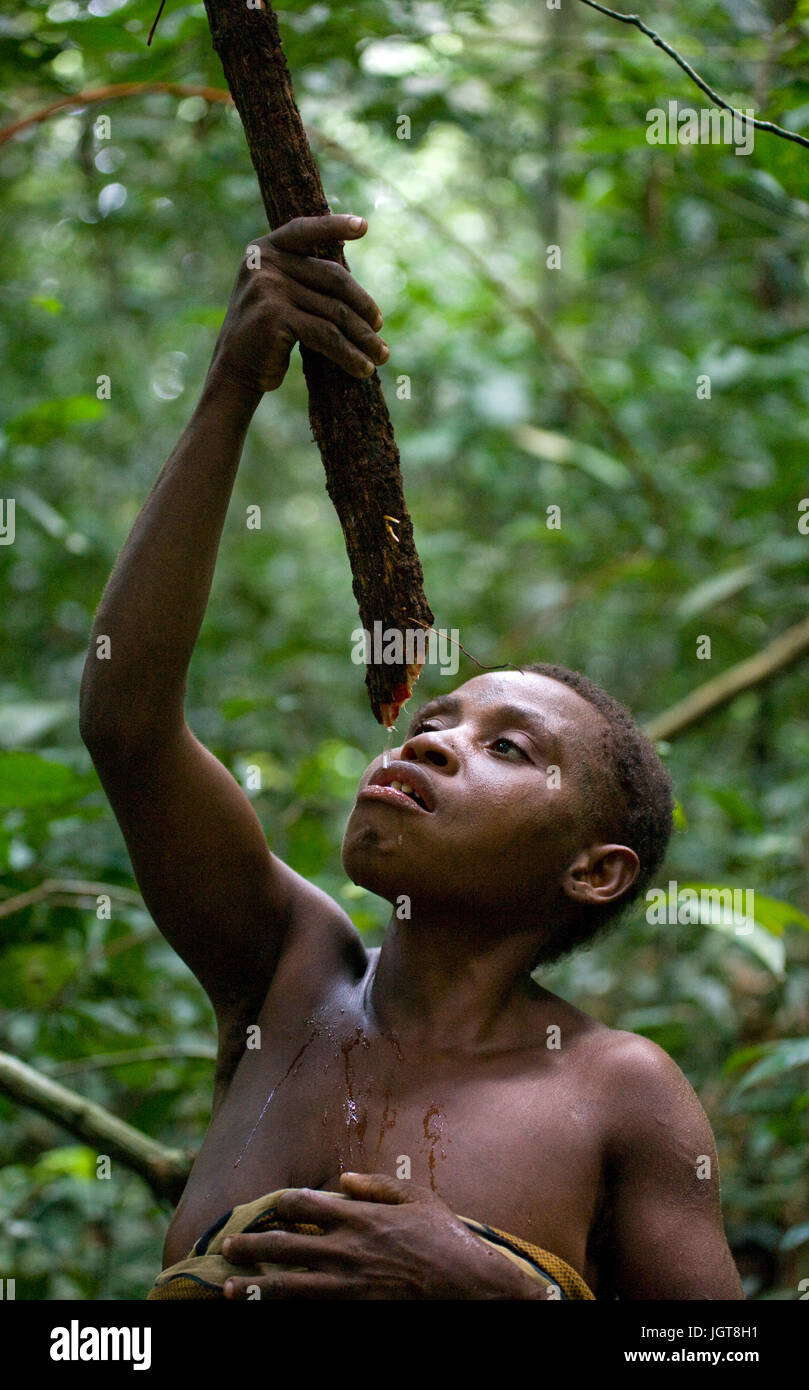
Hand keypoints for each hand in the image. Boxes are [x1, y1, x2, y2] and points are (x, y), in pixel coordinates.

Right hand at [207, 214, 388, 396]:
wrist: (234, 372)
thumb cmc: (267, 336)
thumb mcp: (279, 297)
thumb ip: (305, 281)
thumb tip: (363, 296)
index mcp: (264, 249)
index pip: (305, 231)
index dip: (335, 227)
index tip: (364, 226)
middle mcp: (263, 262)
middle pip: (333, 278)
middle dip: (363, 306)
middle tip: (379, 326)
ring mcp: (267, 288)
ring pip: (334, 312)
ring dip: (362, 337)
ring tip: (380, 355)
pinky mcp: (274, 317)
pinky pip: (326, 335)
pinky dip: (349, 355)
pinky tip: (363, 369)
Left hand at [221, 1172, 550, 1299]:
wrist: (471, 1290)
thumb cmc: (449, 1240)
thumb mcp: (420, 1198)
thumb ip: (379, 1186)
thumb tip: (345, 1180)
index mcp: (360, 1217)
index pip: (305, 1204)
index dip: (281, 1204)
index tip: (267, 1206)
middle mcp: (347, 1250)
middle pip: (285, 1245)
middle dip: (251, 1246)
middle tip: (227, 1247)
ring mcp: (348, 1286)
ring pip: (289, 1286)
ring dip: (255, 1286)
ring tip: (228, 1289)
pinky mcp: (355, 1311)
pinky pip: (312, 1312)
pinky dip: (286, 1313)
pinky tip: (267, 1314)